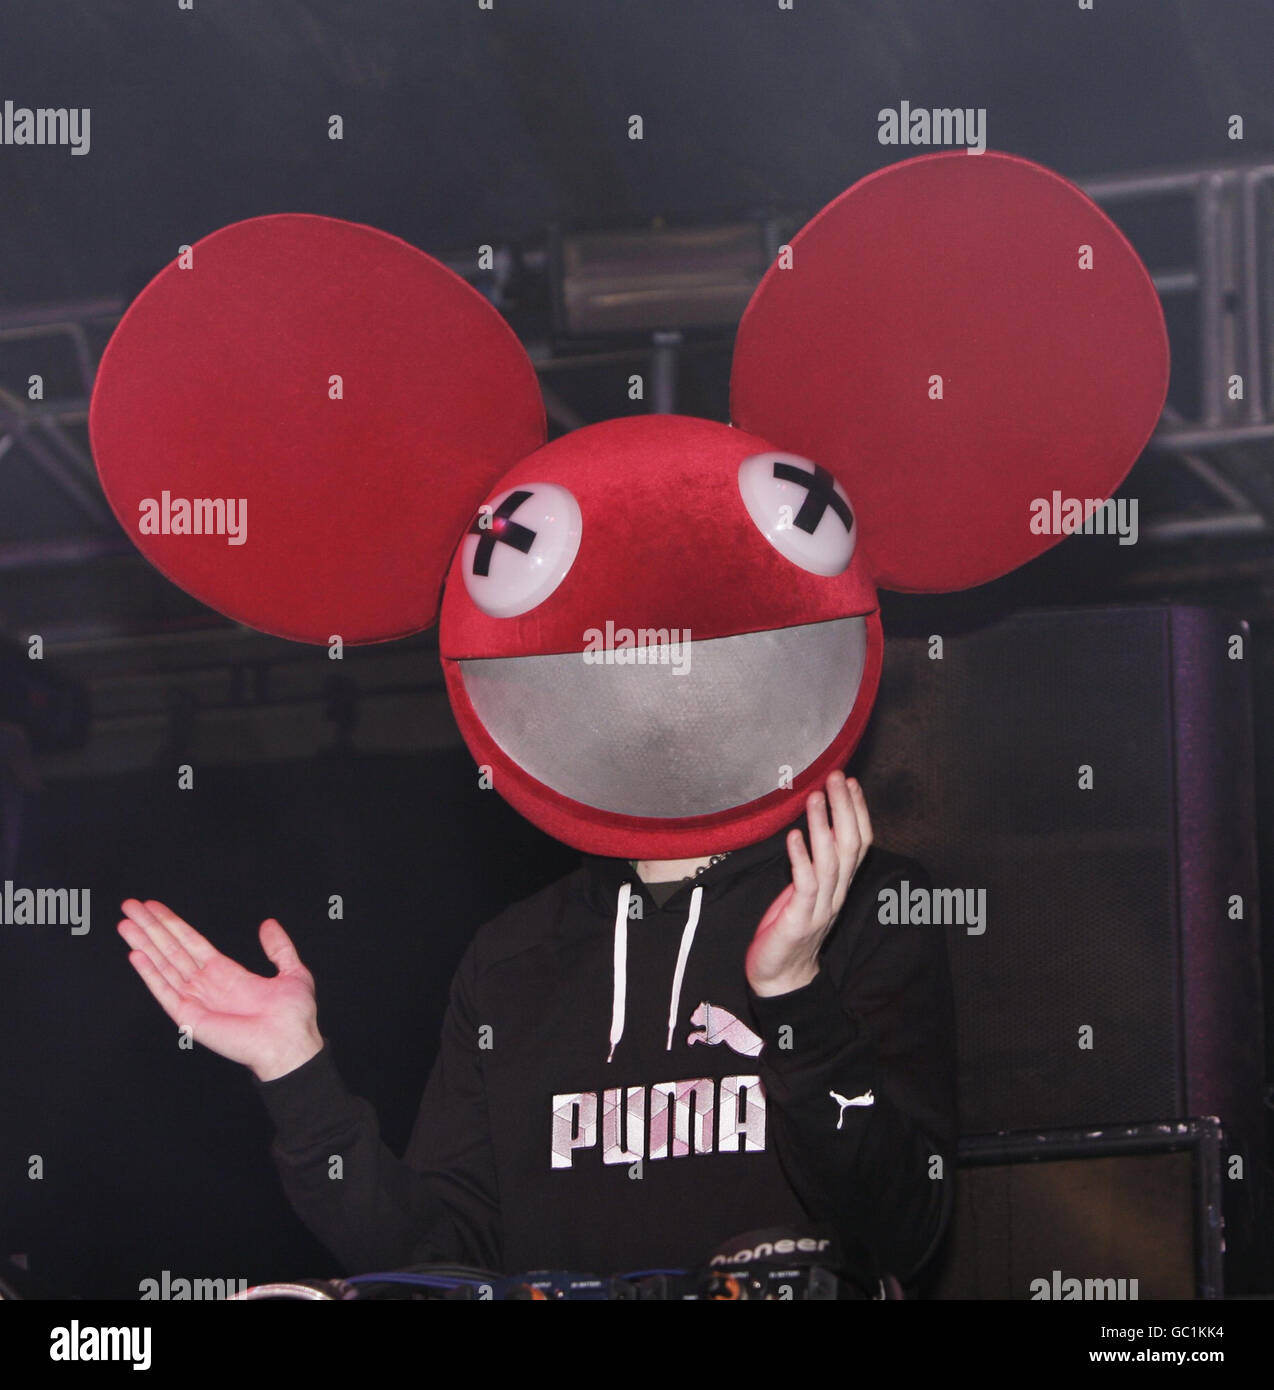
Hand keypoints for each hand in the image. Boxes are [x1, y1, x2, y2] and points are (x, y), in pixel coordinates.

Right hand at [117, 899, 321, 1081]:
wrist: (291, 1043)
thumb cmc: (294, 1016)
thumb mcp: (292, 971)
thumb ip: (279, 947)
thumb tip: (268, 924)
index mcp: (226, 973)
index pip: (191, 942)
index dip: (172, 924)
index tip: (153, 907)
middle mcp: (206, 984)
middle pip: (171, 949)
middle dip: (150, 928)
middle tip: (130, 906)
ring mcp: (196, 1000)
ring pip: (163, 965)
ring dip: (144, 944)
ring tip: (125, 924)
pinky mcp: (190, 1017)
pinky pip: (165, 991)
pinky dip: (150, 974)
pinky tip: (136, 955)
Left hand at [746, 772, 871, 997]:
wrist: (779, 975)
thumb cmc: (789, 927)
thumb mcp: (807, 889)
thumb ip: (816, 861)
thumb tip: (818, 825)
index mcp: (840, 885)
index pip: (859, 843)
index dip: (858, 812)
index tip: (850, 782)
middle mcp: (836, 893)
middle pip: (850, 846)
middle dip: (845, 809)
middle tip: (836, 778)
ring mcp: (819, 907)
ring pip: (830, 861)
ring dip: (822, 826)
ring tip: (815, 796)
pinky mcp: (798, 919)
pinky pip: (805, 885)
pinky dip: (800, 858)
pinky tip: (793, 836)